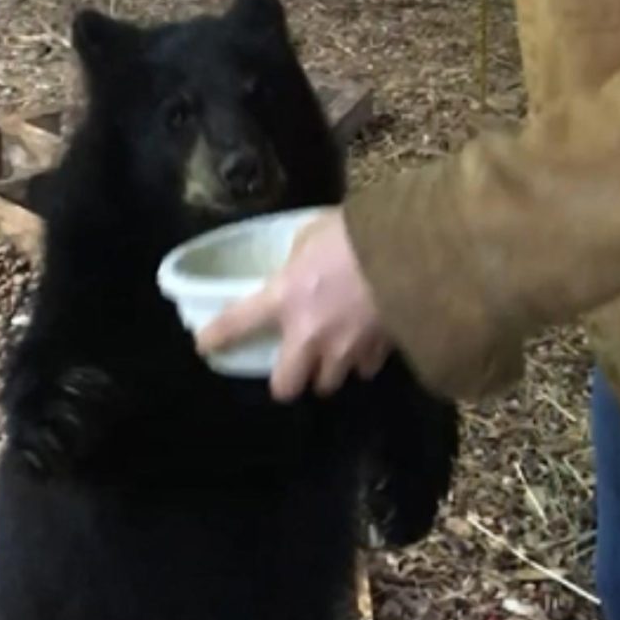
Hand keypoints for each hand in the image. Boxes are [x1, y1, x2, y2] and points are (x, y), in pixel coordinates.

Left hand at [194, 208, 391, 401]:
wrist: (414, 250)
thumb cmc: (357, 233)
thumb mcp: (313, 232)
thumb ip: (299, 255)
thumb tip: (298, 263)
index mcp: (284, 298)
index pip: (235, 324)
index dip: (215, 338)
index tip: (205, 345)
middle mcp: (309, 335)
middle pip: (286, 387)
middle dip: (290, 379)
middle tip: (296, 360)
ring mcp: (346, 349)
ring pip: (329, 383)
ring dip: (329, 370)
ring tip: (337, 351)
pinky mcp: (380, 351)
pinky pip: (367, 367)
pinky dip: (365, 358)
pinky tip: (370, 340)